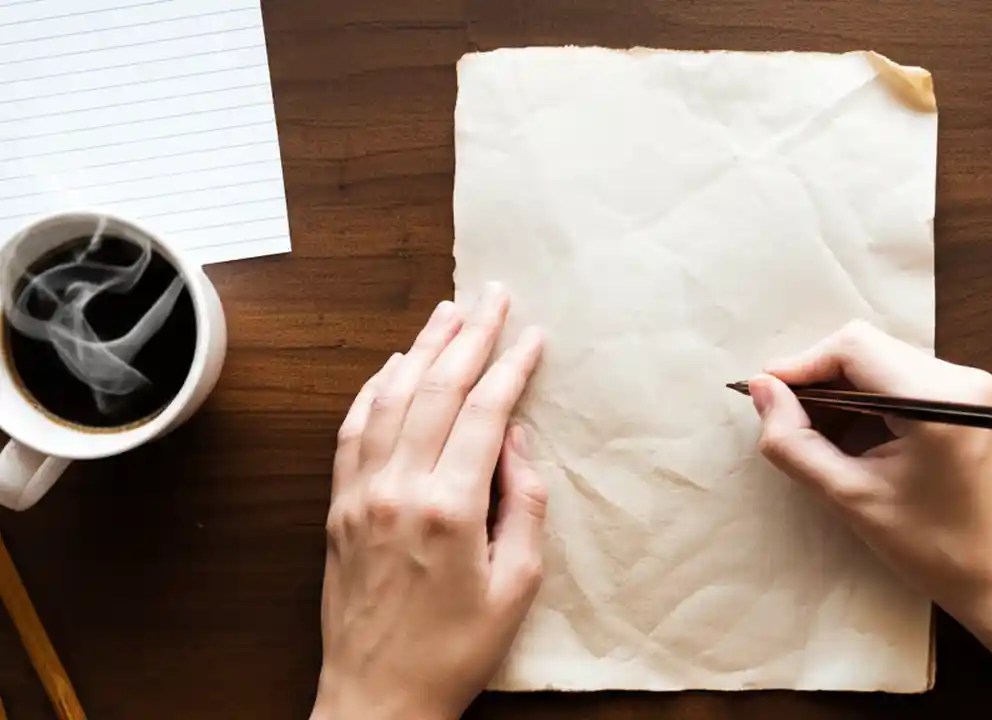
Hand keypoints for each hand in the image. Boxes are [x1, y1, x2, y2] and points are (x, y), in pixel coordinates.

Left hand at [311, 284, 546, 719]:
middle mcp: (399, 488)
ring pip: (390, 398)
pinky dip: (373, 389)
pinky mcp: (338, 507)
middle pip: (436, 389)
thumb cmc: (456, 650)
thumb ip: (523, 504)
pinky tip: (393, 366)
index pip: (484, 412)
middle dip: (469, 335)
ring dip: (421, 348)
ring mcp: (361, 493)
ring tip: (447, 311)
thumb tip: (516, 443)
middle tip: (492, 295)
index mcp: (450, 507)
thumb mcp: (518, 585)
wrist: (377, 697)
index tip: (531, 334)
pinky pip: (353, 429)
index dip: (511, 366)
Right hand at [748, 320, 991, 620]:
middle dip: (819, 378)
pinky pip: (903, 379)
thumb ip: (795, 442)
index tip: (765, 395)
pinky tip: (855, 438)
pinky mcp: (972, 400)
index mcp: (936, 397)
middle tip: (787, 421)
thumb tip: (761, 390)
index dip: (801, 365)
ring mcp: (971, 386)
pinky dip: (868, 399)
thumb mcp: (851, 498)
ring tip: (818, 436)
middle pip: (866, 348)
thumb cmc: (935, 549)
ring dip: (842, 390)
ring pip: (882, 361)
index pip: (852, 346)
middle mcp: (960, 377)